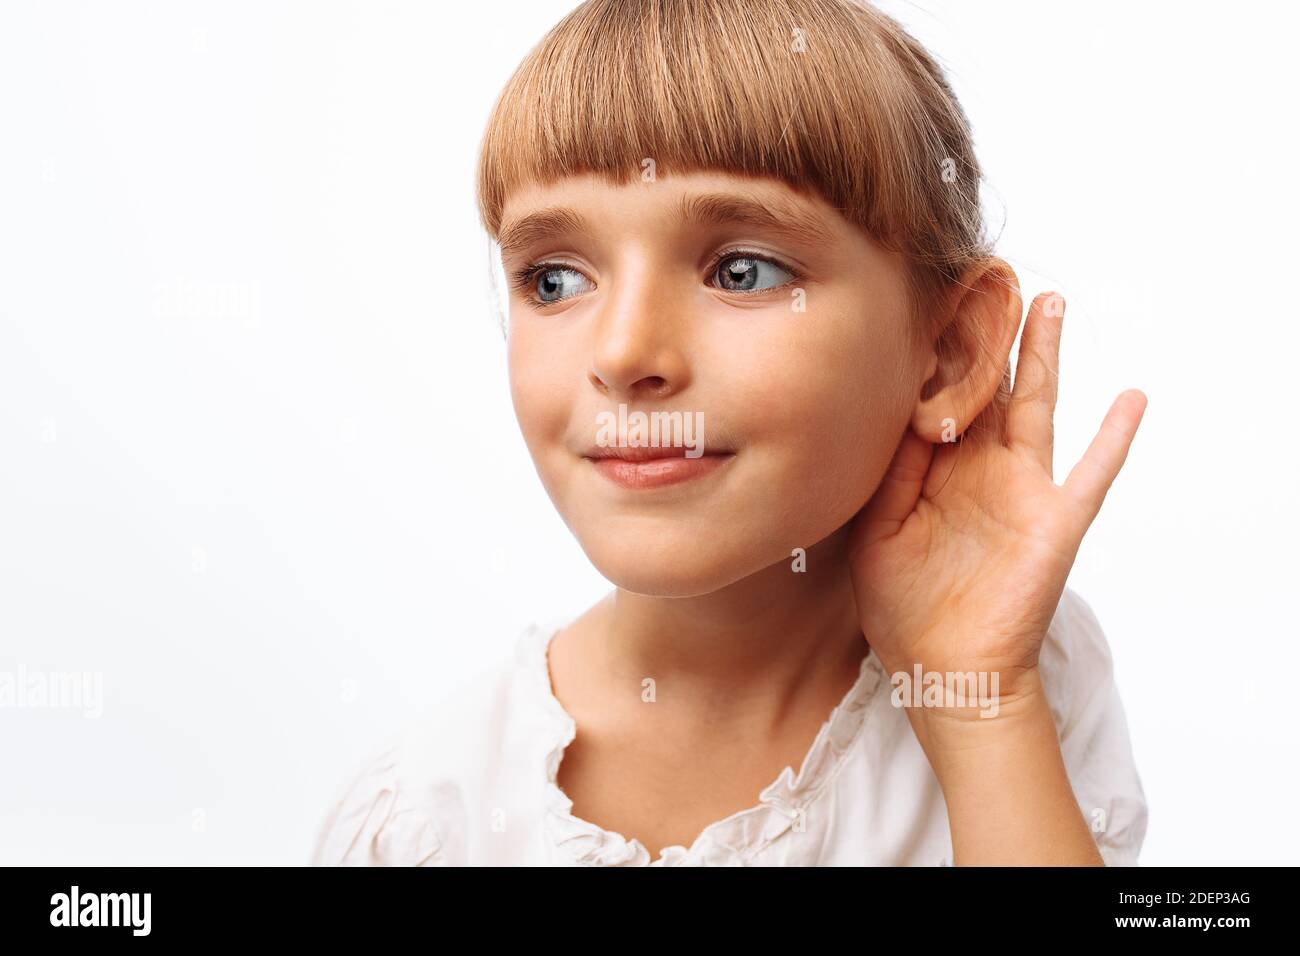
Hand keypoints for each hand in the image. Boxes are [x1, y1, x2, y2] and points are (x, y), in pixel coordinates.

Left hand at [847, 292, 1145, 712]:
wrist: (943, 670)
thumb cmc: (904, 606)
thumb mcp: (877, 532)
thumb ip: (889, 473)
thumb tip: (898, 412)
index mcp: (935, 471)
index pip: (937, 400)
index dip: (933, 355)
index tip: (924, 300)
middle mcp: (980, 470)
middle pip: (989, 388)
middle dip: (989, 335)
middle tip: (989, 274)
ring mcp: (1022, 491)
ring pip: (1036, 408)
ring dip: (1044, 357)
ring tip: (1048, 303)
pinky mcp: (1054, 521)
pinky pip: (1092, 474)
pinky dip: (1113, 439)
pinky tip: (1131, 398)